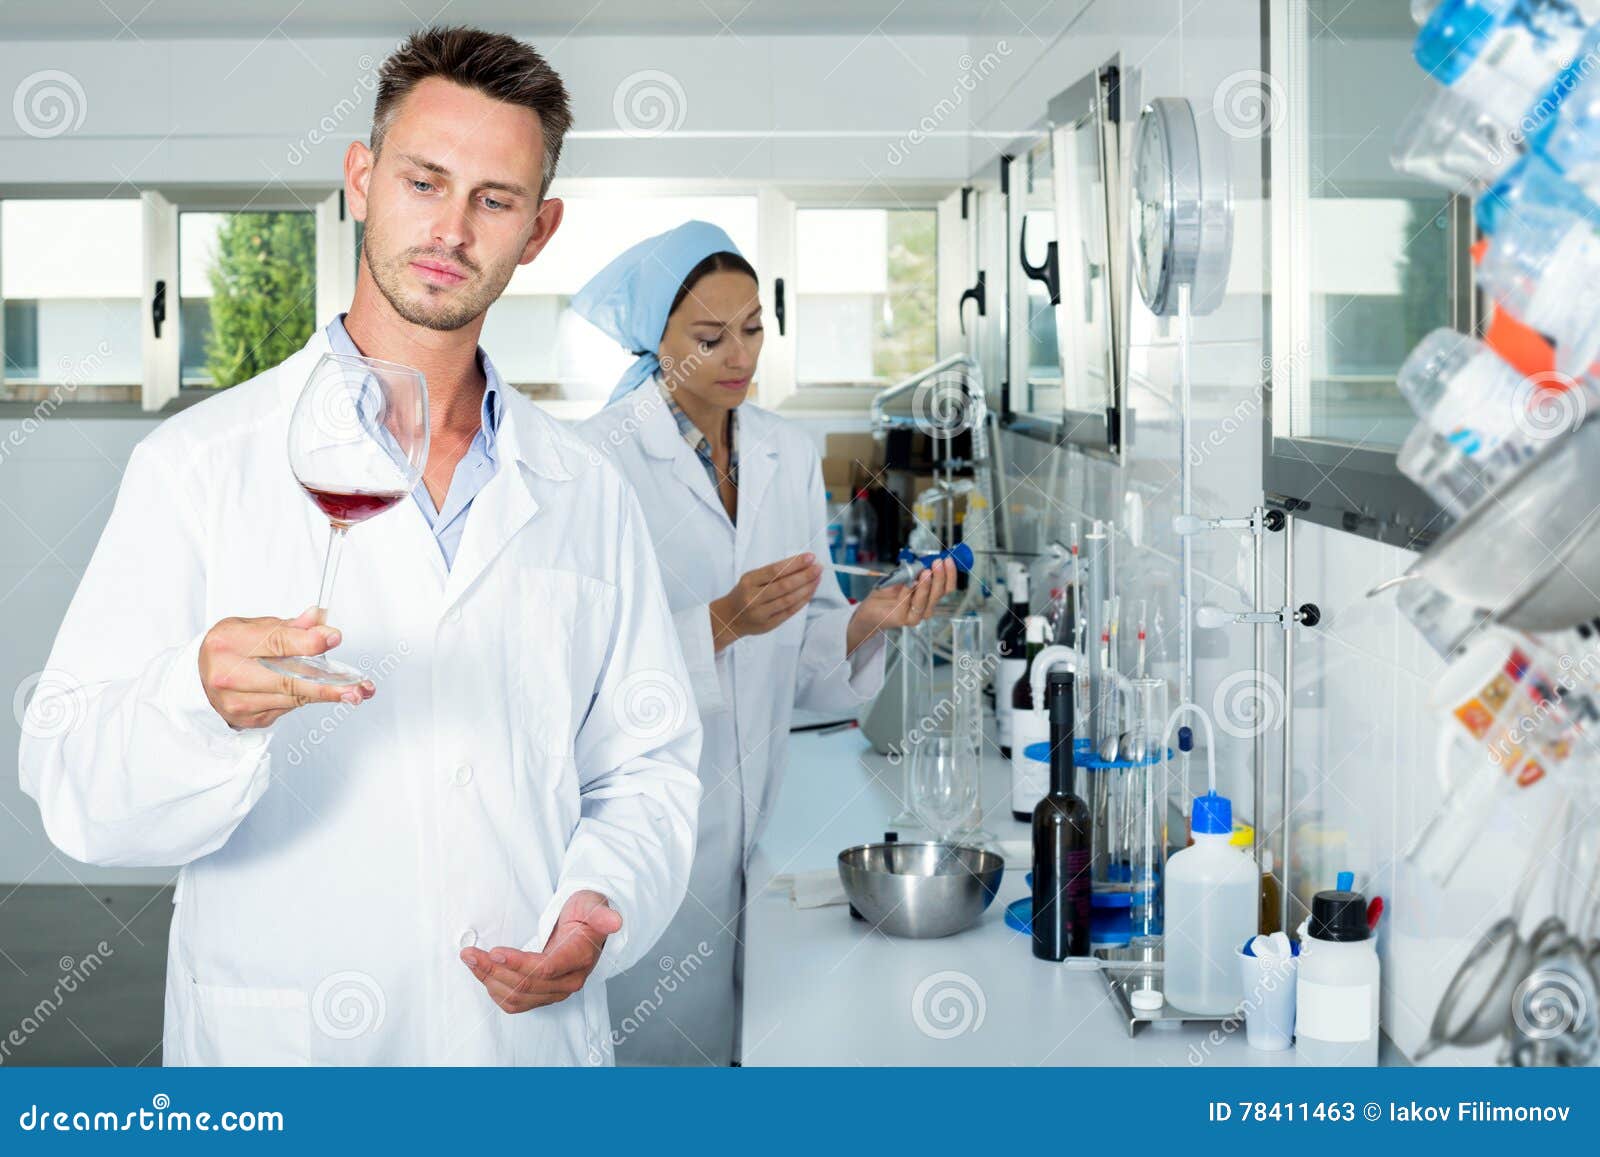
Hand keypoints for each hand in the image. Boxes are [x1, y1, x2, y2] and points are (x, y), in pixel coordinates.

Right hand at [199, 608, 374, 729]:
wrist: (197, 680)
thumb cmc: (229, 648)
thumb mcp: (250, 626)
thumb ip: (287, 626)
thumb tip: (318, 619)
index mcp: (229, 643)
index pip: (275, 643)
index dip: (308, 642)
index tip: (334, 639)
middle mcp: (229, 675)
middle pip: (287, 680)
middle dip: (326, 684)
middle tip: (355, 687)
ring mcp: (237, 702)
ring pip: (293, 697)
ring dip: (328, 694)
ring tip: (356, 691)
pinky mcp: (248, 719)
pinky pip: (288, 708)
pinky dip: (308, 699)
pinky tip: (325, 693)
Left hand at [459, 890, 621, 1013]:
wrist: (587, 928)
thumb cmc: (586, 913)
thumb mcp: (594, 905)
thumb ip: (602, 914)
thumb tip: (616, 921)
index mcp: (580, 957)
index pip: (547, 969)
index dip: (518, 964)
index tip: (494, 952)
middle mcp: (570, 980)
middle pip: (527, 985)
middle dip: (494, 970)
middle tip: (470, 953)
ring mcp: (556, 991)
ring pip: (517, 997)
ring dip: (489, 981)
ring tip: (471, 959)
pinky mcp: (542, 996)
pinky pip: (515, 1002)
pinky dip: (494, 990)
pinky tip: (483, 973)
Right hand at [708, 552, 822, 651]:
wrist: (729, 618)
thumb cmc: (745, 593)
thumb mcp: (751, 579)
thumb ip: (772, 573)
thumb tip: (801, 564)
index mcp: (749, 581)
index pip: (775, 570)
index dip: (795, 564)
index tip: (810, 557)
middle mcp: (753, 597)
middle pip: (784, 585)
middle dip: (805, 575)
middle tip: (819, 567)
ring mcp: (760, 613)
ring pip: (788, 599)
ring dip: (806, 588)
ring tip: (817, 578)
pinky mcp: (768, 625)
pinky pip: (789, 612)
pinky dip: (802, 601)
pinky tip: (810, 592)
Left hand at [846, 557, 956, 654]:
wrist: (872, 607)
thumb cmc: (890, 592)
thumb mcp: (906, 576)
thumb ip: (917, 570)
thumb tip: (927, 559)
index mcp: (930, 597)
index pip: (947, 588)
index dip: (950, 574)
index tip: (948, 560)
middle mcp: (926, 608)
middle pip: (938, 594)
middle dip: (939, 577)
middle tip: (937, 563)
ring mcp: (915, 616)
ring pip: (925, 600)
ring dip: (926, 585)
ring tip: (925, 572)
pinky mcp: (902, 619)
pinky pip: (906, 603)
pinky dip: (908, 591)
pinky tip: (909, 582)